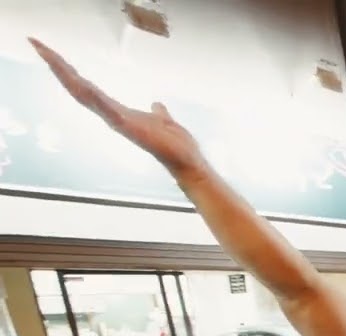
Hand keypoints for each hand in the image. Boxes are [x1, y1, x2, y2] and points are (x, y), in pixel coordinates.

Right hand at [28, 38, 207, 179]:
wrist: (186, 160)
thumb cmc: (175, 144)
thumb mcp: (163, 119)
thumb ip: (158, 112)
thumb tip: (157, 104)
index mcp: (119, 112)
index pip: (89, 88)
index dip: (70, 72)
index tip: (52, 55)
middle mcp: (113, 116)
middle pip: (80, 87)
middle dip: (59, 67)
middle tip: (38, 45)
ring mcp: (118, 121)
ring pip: (86, 94)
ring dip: (67, 75)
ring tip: (47, 55)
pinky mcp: (127, 126)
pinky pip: (106, 108)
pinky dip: (93, 95)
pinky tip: (81, 82)